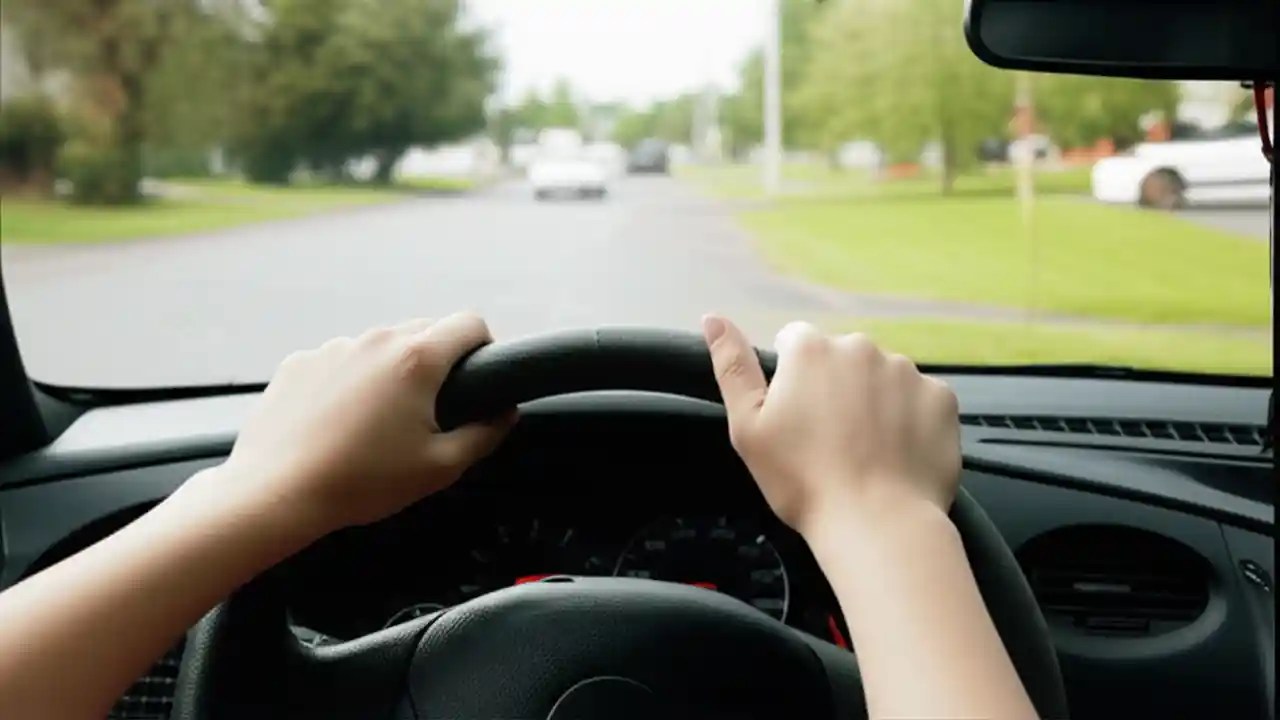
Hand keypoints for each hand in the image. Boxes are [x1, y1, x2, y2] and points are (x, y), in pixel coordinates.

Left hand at [218, 313, 515, 535]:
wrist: (277, 493)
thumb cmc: (361, 483)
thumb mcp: (441, 467)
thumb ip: (484, 433)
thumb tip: (504, 412)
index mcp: (417, 360)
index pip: (470, 323)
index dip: (484, 347)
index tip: (478, 377)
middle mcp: (375, 341)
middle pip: (425, 330)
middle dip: (437, 362)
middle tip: (431, 411)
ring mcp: (333, 348)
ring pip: (380, 347)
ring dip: (390, 373)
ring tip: (378, 425)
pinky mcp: (300, 362)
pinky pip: (340, 362)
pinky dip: (349, 384)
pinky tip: (339, 425)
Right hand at [703, 316, 959, 537]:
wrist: (877, 524)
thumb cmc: (803, 481)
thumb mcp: (747, 428)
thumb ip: (732, 367)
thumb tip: (713, 319)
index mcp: (811, 350)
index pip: (795, 342)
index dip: (792, 380)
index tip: (796, 419)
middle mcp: (862, 347)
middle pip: (841, 358)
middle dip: (835, 387)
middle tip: (829, 440)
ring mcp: (907, 371)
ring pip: (881, 378)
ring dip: (873, 402)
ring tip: (866, 451)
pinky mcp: (942, 398)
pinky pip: (919, 399)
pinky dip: (910, 420)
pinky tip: (897, 454)